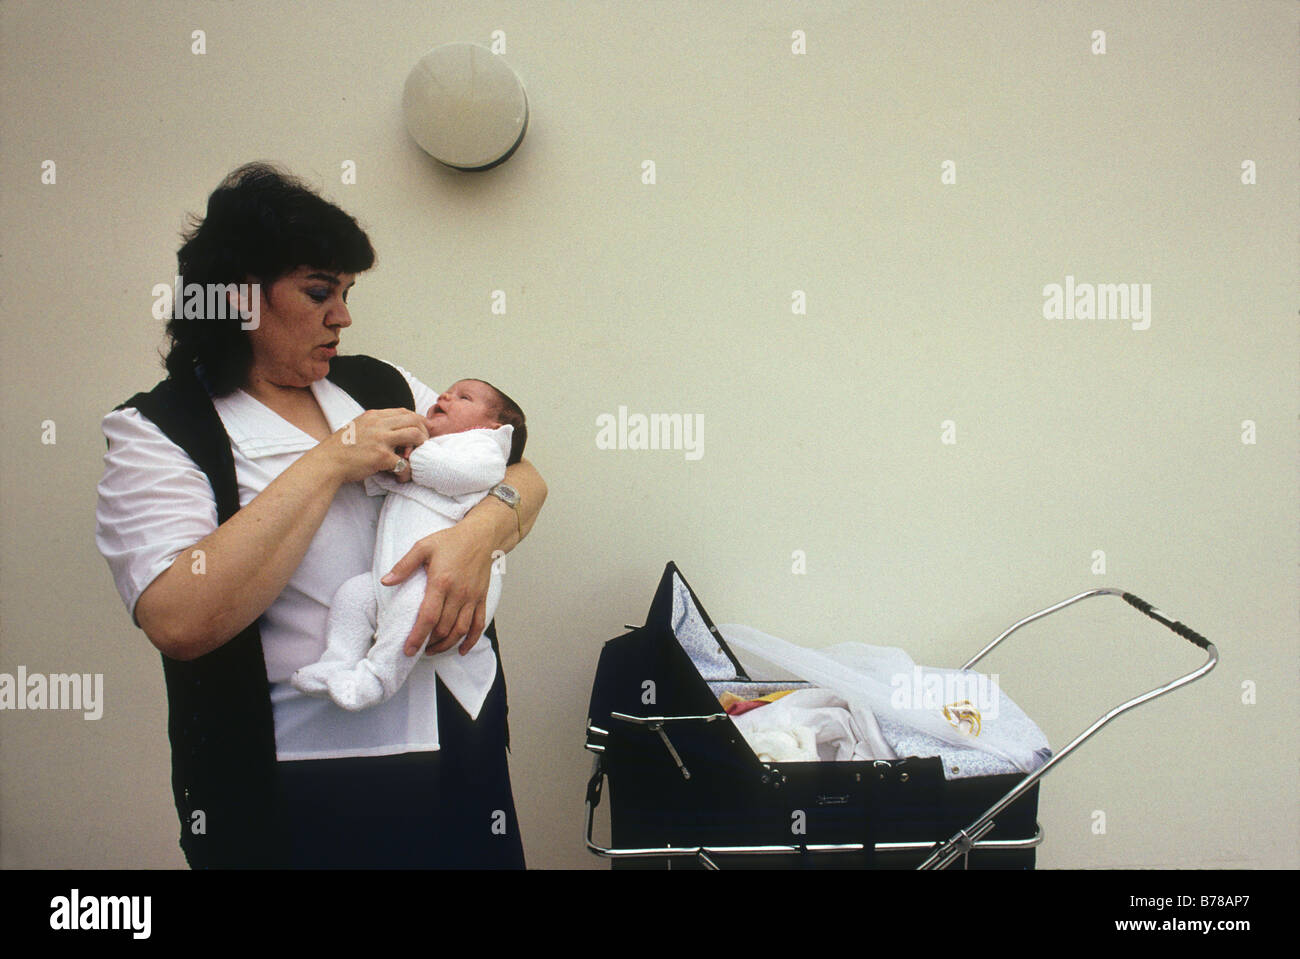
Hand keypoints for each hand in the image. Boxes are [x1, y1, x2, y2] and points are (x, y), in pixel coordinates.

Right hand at [318, 409, 427, 484]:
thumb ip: (375, 425)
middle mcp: (378, 424)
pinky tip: (401, 476)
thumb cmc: (341, 448)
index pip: (405, 411)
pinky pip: (405, 463)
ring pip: (415, 435)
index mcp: (374, 416)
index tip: (421, 431)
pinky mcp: (381, 457)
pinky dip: (407, 471)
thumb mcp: (358, 427)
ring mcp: (381, 439)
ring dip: (421, 447)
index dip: (418, 421)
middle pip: (414, 420)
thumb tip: (395, 429)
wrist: (327, 462)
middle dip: (425, 432)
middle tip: (423, 444)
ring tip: (415, 458)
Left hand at [382, 520, 493, 656]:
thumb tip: (386, 581)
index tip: (409, 650)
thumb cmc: (452, 540)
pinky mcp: (481, 599)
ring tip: (433, 650)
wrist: (481, 536)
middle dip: (429, 643)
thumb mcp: (423, 547)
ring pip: (460, 630)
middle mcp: (458, 593)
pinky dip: (471, 641)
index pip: (428, 617)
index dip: (418, 637)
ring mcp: (472, 598)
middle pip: (444, 628)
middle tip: (417, 649)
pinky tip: (461, 650)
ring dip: (446, 645)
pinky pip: (478, 625)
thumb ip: (404, 566)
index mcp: (441, 582)